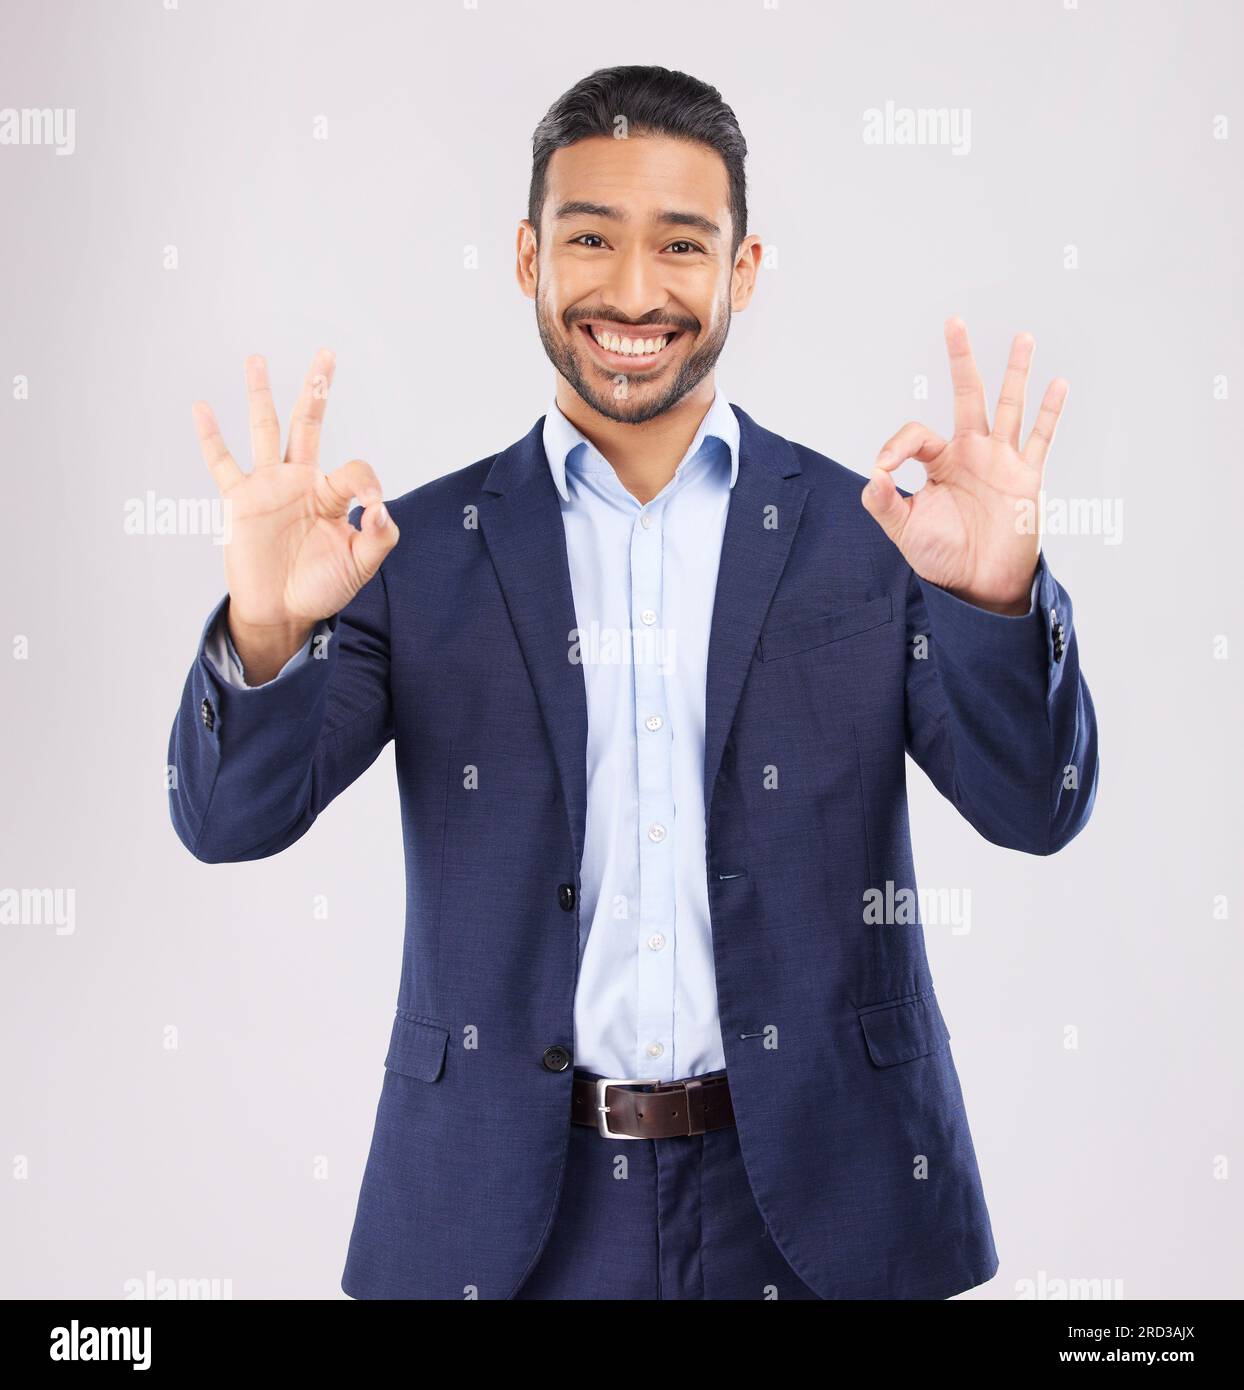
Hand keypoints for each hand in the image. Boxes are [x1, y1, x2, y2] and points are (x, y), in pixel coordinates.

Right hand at [192, 351, 397, 671]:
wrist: (283, 613)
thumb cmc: (322, 587)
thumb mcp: (362, 564)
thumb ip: (379, 535)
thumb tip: (379, 505)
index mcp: (332, 495)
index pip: (355, 470)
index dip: (369, 484)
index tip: (372, 508)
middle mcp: (300, 482)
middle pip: (308, 424)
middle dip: (318, 390)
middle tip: (327, 354)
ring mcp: (268, 487)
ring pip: (264, 430)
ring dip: (261, 394)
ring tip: (257, 358)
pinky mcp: (240, 500)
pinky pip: (222, 463)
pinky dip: (210, 437)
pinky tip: (201, 408)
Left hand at [861, 317, 1067, 614]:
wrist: (979, 585)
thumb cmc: (942, 558)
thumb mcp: (903, 530)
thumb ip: (883, 504)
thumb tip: (871, 476)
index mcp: (938, 463)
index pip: (917, 434)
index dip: (896, 445)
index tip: (883, 468)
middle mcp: (970, 453)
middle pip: (966, 396)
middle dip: (960, 360)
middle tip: (954, 323)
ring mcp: (1000, 461)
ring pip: (1008, 406)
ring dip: (1015, 372)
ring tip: (1022, 337)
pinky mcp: (1026, 477)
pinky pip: (1040, 438)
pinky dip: (1050, 412)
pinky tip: (1058, 383)